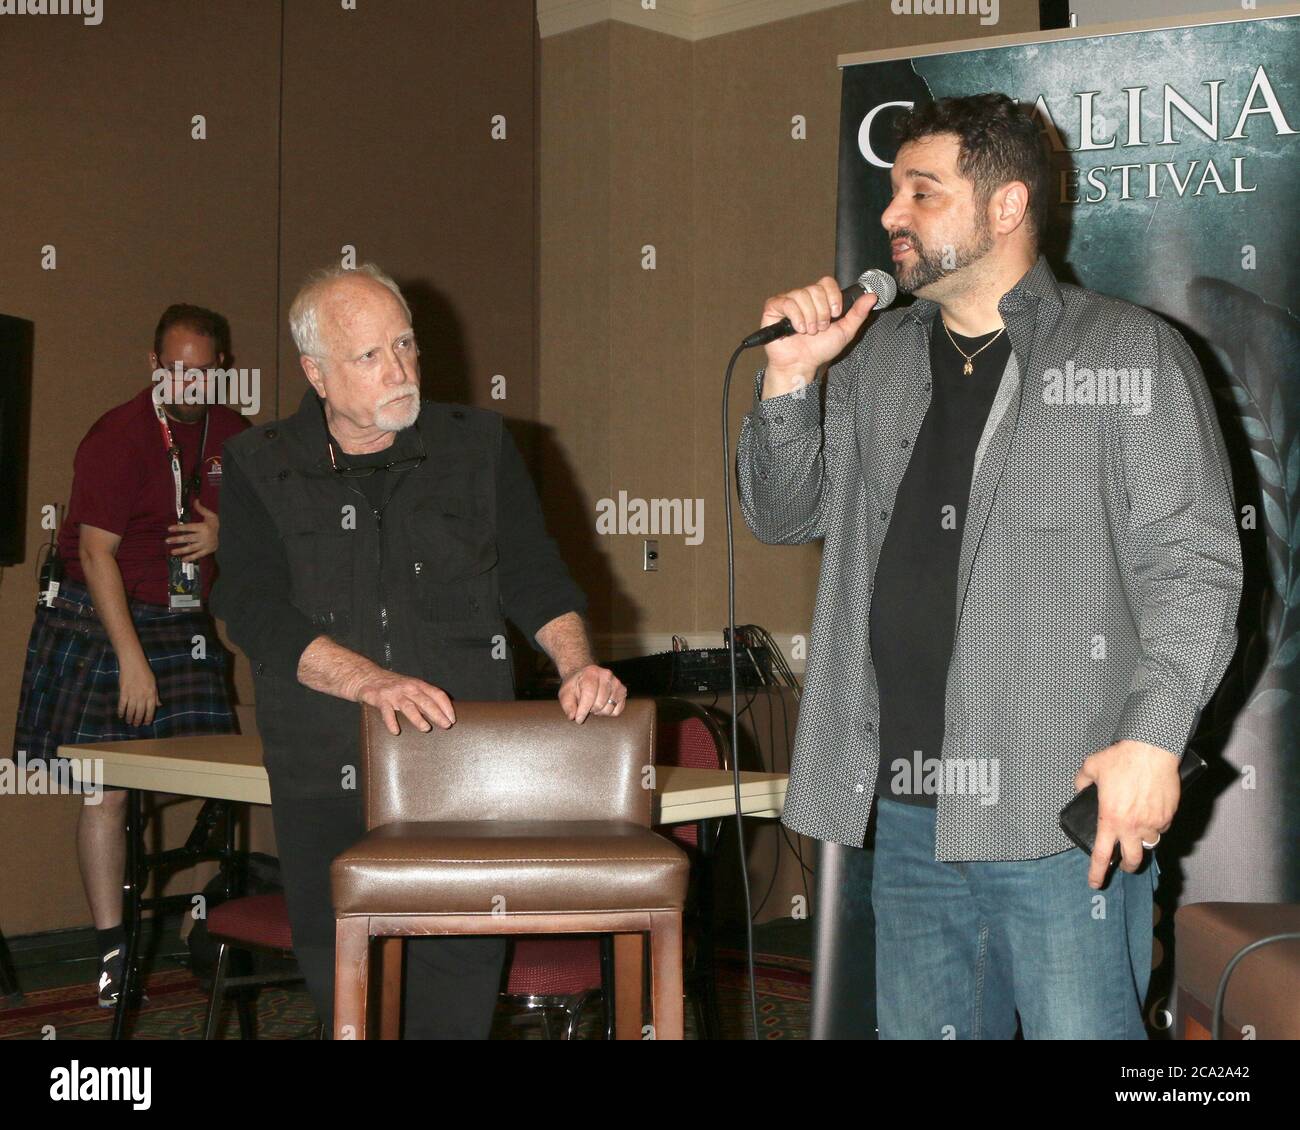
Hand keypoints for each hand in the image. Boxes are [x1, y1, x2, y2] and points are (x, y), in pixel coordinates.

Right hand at [118, 655, 160, 726]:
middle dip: (138, 720)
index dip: (148, 718)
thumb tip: (159, 705)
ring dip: (129, 718)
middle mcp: (142, 696)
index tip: (146, 723)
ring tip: (129, 722)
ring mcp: (132, 694)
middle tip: (136, 725)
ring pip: (131, 710)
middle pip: (140, 712)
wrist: (133, 664)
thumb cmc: (145, 673)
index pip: (151, 710)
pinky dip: (121, 711)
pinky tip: (121, 715)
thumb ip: (155, 696)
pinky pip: (122, 705)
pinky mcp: (123, 692)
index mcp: (151, 694)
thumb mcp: (154, 684)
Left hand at [167, 499, 218, 561]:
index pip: (189, 527)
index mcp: (203, 527)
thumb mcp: (211, 515)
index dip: (179, 528)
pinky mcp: (207, 551)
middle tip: (167, 540)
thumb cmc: (216, 525)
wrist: (227, 536)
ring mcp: (205, 545)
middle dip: (177, 540)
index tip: (170, 528)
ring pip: (191, 548)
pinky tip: (183, 559)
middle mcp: (204, 537)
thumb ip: (201, 509)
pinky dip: (190, 558)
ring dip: (181, 550)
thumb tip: (195, 500)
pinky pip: (198, 555)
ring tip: (172, 552)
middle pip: (188, 538)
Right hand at [356, 671, 455, 734]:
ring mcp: (394, 693)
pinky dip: (391, 722)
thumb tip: (441, 715)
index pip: (437, 694)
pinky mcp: (380, 699)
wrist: (367, 677)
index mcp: (418, 685)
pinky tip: (396, 731)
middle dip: (438, 714)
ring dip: (418, 718)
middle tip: (446, 726)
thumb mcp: (411, 688)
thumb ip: (423, 698)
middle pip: (426, 701)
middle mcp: (408, 688)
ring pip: (409, 706)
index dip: (446, 706)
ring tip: (426, 728)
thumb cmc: (394, 686)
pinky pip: (387, 712)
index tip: (452, 719)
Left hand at [558, 664, 626, 723]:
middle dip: (590, 710)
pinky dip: (609, 712)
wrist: (585, 676)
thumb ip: (568, 705)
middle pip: (599, 703)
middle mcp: (606, 675)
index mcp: (591, 673)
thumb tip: (572, 716)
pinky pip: (617, 710)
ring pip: (609, 708)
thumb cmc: (575, 686)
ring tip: (593, 705)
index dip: (583, 710)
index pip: (589, 694)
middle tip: (586, 707)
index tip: (578, 719)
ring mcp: (616, 682)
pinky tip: (602, 706)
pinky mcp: (623, 690)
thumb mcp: (566, 693)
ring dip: (599, 712)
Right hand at [760, 276, 876, 397]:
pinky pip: (786, 302)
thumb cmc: (819, 350)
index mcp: (819, 300)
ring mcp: (788, 302)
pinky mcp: (773, 308)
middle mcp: (804, 298)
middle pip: (815, 289)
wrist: (801, 364)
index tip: (835, 314)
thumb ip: (858, 313)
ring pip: (801, 295)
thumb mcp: (845, 331)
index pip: (827, 282)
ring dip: (809, 317)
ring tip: (808, 332)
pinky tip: (797, 329)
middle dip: (822, 312)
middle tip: (820, 328)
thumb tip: (872, 296)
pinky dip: (795, 317)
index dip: (833, 296)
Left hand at [1075, 739, 1179, 887]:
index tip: (1095, 882)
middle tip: (1125, 863)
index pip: (1102, 855)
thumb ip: (1082, 780)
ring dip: (1143, 842)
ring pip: (1150, 843)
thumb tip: (1080, 786)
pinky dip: (1157, 825)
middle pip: (1132, 860)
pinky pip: (1162, 827)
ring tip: (1138, 833)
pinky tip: (1151, 813)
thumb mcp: (1092, 767)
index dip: (1097, 872)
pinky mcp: (1168, 815)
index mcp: (1110, 819)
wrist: (1151, 751)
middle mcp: (1133, 826)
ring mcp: (1153, 822)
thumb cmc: (1121, 759)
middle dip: (1128, 866)